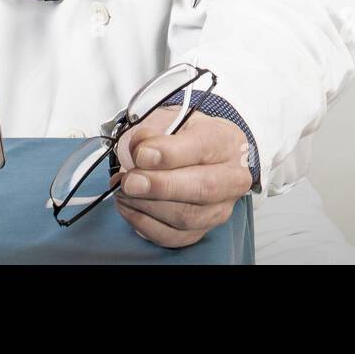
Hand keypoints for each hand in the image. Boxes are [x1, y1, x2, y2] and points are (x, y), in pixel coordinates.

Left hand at [112, 107, 253, 247]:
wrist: (203, 154)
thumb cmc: (186, 134)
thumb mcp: (170, 118)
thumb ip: (154, 130)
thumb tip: (138, 150)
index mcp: (226, 141)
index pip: (202, 148)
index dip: (169, 154)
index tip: (141, 154)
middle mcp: (232, 179)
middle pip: (202, 188)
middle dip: (160, 187)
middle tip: (130, 182)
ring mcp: (221, 208)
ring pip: (186, 217)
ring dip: (147, 207)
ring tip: (123, 191)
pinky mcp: (203, 230)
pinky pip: (174, 237)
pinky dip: (146, 225)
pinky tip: (128, 208)